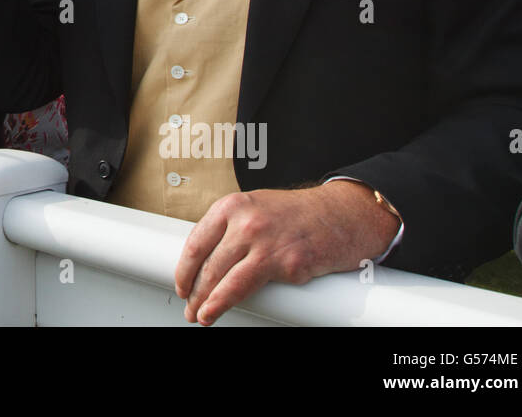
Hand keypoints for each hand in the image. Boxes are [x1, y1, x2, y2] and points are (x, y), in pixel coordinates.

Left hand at [174, 181, 400, 325]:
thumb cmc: (297, 213)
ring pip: (226, 282)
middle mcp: (246, 223)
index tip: (181, 284)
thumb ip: (230, 228)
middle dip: (195, 292)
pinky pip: (254, 289)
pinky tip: (226, 310)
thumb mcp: (255, 207)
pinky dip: (233, 303)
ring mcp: (267, 244)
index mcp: (232, 206)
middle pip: (209, 266)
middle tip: (189, 306)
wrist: (341, 215)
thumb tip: (204, 258)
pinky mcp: (288, 265)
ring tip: (202, 316)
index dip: (184, 269)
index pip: (196, 243)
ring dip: (209, 303)